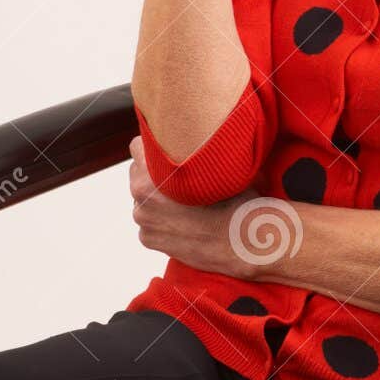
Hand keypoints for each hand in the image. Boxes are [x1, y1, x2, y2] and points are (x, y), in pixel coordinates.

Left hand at [128, 135, 263, 277]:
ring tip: (186, 202)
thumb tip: (196, 134)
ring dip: (158, 198)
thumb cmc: (235, 203)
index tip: (169, 149)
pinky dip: (162, 220)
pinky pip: (150, 221)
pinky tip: (184, 220)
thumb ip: (196, 150)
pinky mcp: (149, 240)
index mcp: (150, 177)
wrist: (243, 245)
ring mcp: (144, 222)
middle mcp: (141, 200)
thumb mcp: (218, 165)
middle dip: (155, 173)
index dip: (155, 146)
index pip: (136, 147)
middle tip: (182, 177)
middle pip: (138, 173)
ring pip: (144, 199)